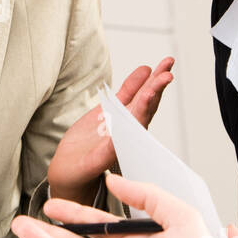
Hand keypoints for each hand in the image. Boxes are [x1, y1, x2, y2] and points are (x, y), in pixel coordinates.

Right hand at [45, 58, 173, 202]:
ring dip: (153, 80)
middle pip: (146, 104)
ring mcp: (120, 120)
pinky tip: (144, 71)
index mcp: (127, 142)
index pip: (140, 119)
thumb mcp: (91, 165)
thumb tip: (117, 141)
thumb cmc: (80, 173)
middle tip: (167, 69)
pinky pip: (125, 96)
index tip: (154, 88)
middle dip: (157, 86)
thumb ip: (104, 153)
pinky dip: (134, 83)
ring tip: (165, 64)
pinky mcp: (110, 114)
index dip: (147, 102)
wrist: (70, 171)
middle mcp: (128, 129)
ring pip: (140, 97)